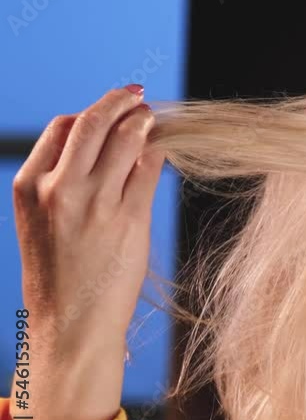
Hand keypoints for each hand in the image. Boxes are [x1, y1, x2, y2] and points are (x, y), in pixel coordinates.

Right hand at [7, 85, 164, 419]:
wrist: (70, 325)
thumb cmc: (61, 275)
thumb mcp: (44, 223)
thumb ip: (65, 183)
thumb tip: (109, 146)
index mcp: (29, 185)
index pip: (63, 127)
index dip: (91, 115)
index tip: (110, 112)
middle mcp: (59, 189)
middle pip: (94, 123)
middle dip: (118, 102)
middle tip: (136, 94)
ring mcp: (94, 203)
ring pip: (126, 140)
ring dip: (143, 123)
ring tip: (153, 118)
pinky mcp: (128, 220)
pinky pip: (149, 170)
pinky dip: (158, 154)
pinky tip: (163, 152)